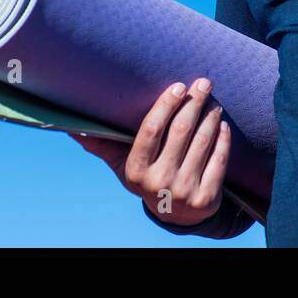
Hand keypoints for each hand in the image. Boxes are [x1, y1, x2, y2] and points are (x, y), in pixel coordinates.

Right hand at [70, 78, 231, 226]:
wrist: (177, 215)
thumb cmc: (147, 177)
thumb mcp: (123, 165)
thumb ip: (103, 146)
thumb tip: (74, 129)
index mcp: (136, 171)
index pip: (151, 130)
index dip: (166, 106)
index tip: (178, 86)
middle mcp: (159, 182)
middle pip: (181, 131)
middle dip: (194, 103)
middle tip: (203, 83)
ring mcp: (184, 191)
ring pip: (202, 142)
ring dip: (210, 116)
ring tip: (213, 100)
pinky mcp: (207, 198)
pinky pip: (219, 160)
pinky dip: (223, 138)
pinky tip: (222, 124)